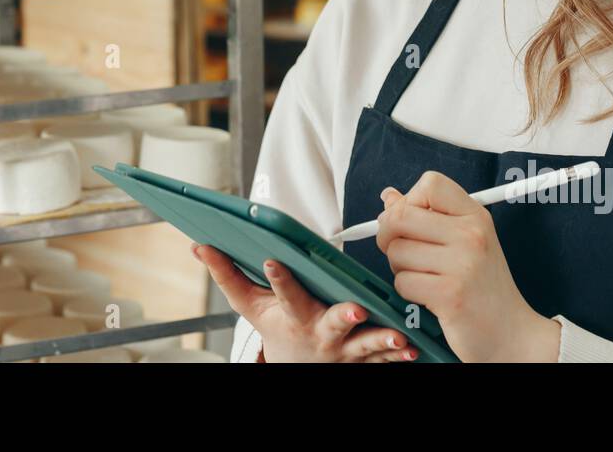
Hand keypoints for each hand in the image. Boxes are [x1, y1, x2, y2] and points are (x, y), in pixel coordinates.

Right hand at [192, 243, 418, 361]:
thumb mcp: (249, 307)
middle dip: (342, 317)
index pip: (283, 293)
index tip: (273, 261)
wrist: (297, 367)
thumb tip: (199, 246)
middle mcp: (319, 333)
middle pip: (331, 324)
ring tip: (399, 336)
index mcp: (292, 315)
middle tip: (355, 309)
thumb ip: (227, 275)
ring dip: (381, 340)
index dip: (278, 278)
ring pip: (365, 345)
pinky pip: (384, 358)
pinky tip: (413, 349)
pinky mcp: (364, 358)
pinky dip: (398, 354)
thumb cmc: (276, 329)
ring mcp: (344, 349)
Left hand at [377, 171, 561, 361]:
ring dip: (399, 267)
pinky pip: (402, 281)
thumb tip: (389, 197)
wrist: (511, 333)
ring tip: (424, 276)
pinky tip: (429, 295)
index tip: (413, 221)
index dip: (410, 200)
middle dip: (389, 235)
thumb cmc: (484, 287)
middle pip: (400, 215)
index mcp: (475, 216)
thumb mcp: (464, 241)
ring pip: (396, 251)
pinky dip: (407, 291)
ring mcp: (463, 264)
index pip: (430, 183)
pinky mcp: (450, 294)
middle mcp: (471, 234)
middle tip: (403, 251)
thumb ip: (427, 216)